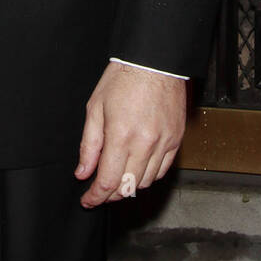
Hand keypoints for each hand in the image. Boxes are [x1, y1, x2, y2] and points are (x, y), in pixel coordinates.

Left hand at [76, 61, 186, 208]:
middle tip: (100, 191)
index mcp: (121, 136)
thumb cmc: (124, 78)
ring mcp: (164, 142)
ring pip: (146, 182)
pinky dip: (149, 176)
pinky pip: (163, 170)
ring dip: (129, 186)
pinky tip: (138, 169)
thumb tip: (83, 172)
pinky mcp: (176, 139)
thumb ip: (89, 144)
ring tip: (118, 179)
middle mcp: (145, 143)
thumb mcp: (96, 108)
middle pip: (127, 187)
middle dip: (110, 195)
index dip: (95, 197)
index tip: (88, 200)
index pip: (107, 182)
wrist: (155, 60)